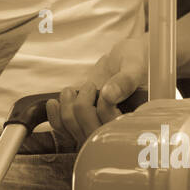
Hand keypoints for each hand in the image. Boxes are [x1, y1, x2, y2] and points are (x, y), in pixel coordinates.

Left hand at [45, 36, 148, 150]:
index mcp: (133, 123)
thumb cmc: (135, 59)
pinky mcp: (82, 123)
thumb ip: (125, 80)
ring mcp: (97, 127)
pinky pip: (62, 129)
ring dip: (67, 107)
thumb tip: (108, 96)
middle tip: (89, 86)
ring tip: (73, 91)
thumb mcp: (134, 65)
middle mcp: (115, 131)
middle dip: (82, 107)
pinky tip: (55, 102)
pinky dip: (55, 116)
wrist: (125, 56)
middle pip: (89, 133)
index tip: (105, 90)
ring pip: (73, 130)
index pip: (112, 131)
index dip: (104, 109)